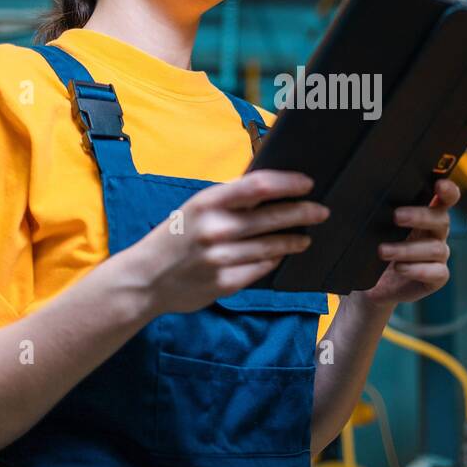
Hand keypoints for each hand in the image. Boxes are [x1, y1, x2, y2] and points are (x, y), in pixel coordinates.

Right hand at [120, 170, 329, 315]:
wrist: (145, 279)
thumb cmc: (174, 238)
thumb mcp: (195, 209)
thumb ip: (228, 199)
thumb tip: (269, 186)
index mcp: (208, 203)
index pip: (258, 186)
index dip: (288, 183)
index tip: (307, 183)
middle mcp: (216, 229)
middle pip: (273, 217)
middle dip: (303, 213)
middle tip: (321, 211)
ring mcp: (221, 258)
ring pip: (272, 246)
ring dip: (293, 240)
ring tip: (305, 237)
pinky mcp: (225, 283)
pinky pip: (260, 268)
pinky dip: (272, 260)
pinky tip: (278, 255)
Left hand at [357, 178, 459, 307]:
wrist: (372, 286)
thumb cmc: (375, 252)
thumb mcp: (375, 230)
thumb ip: (380, 214)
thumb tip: (368, 199)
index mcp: (426, 216)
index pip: (445, 199)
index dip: (447, 191)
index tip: (439, 184)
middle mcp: (436, 234)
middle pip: (441, 219)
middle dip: (420, 216)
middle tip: (396, 216)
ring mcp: (438, 257)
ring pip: (436, 248)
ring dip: (407, 248)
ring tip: (383, 251)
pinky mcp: (436, 279)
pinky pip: (437, 273)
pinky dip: (417, 269)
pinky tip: (399, 268)